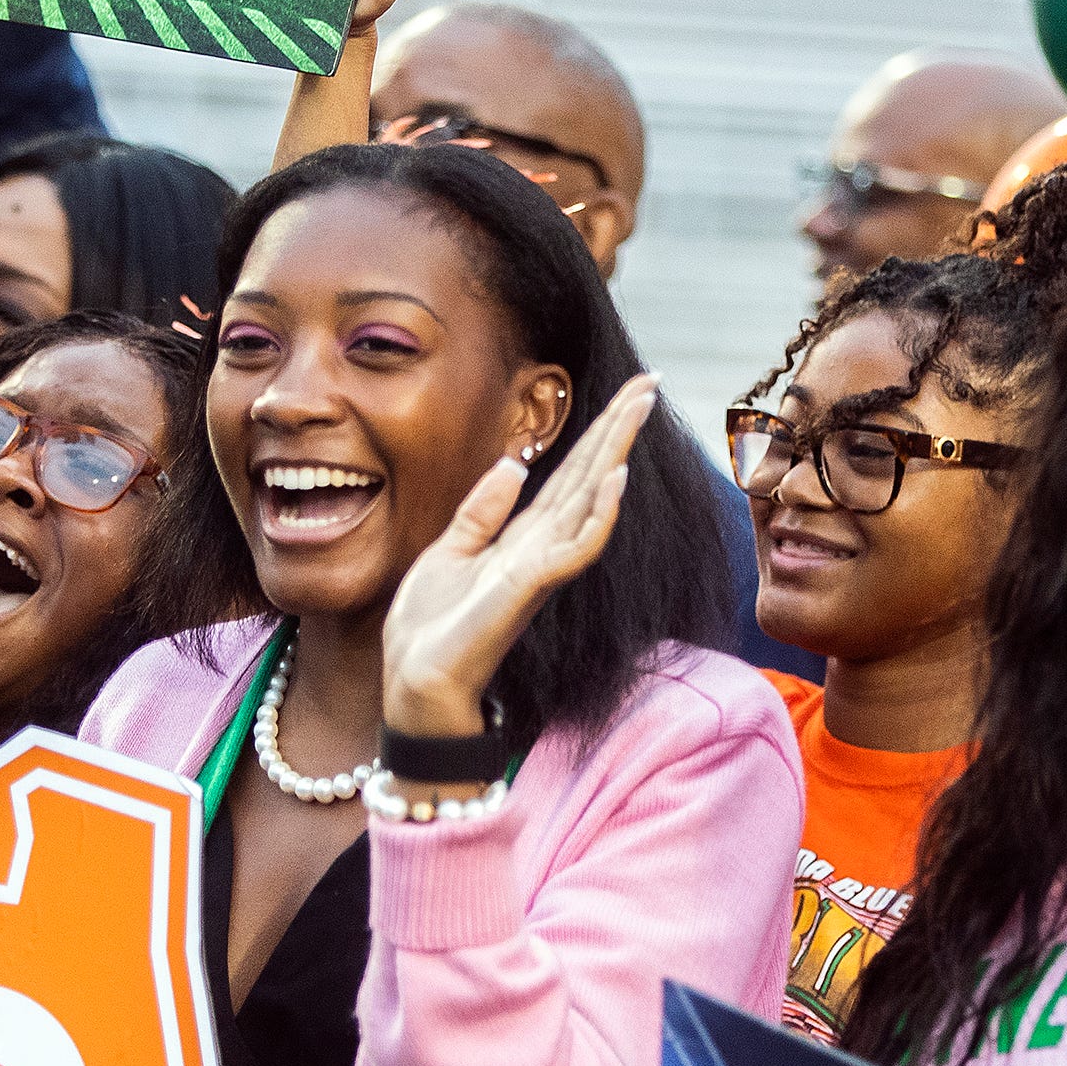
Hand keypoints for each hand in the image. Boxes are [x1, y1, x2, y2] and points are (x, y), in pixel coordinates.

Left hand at [380, 373, 660, 738]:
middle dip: (618, 428)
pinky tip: (615, 478)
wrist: (415, 684)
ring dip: (616, 452)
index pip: (571, 475)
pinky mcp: (531, 588)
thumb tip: (510, 464)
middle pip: (590, 476)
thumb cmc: (432, 630)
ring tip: (638, 407)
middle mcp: (543, 548)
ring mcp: (541, 567)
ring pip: (592, 500)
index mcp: (525, 538)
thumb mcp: (450, 552)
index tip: (625, 394)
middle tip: (651, 381)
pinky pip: (576, 547)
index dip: (597, 433)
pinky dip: (600, 514)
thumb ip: (482, 511)